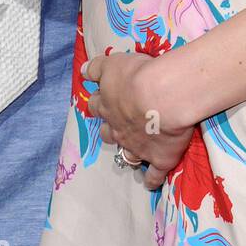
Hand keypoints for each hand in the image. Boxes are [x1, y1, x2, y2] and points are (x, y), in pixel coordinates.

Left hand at [83, 51, 193, 191]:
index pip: (95, 106)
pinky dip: (151, 180)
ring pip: (128, 155)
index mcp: (107, 106)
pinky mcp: (159, 160)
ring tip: (135, 153)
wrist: (162, 96)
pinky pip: (153, 176)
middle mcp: (118, 130)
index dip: (98, 103)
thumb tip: (83, 71)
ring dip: (130, 154)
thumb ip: (96, 67)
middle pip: (108, 134)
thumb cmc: (136, 75)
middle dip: (111, 130)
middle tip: (118, 126)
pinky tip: (151, 182)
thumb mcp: (112, 63)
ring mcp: (138, 148)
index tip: (102, 99)